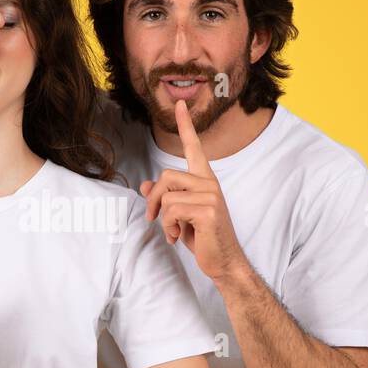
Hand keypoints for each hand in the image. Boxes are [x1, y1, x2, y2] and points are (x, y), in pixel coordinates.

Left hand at [142, 99, 249, 283]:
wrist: (224, 262)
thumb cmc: (203, 238)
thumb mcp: (180, 216)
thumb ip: (165, 198)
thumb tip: (144, 186)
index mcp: (205, 180)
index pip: (194, 147)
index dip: (186, 126)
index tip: (180, 104)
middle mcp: (209, 183)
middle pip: (166, 177)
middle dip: (153, 200)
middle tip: (153, 219)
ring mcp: (210, 195)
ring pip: (166, 196)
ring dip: (162, 219)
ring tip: (174, 232)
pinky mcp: (208, 210)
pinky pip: (171, 211)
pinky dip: (169, 228)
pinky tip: (179, 237)